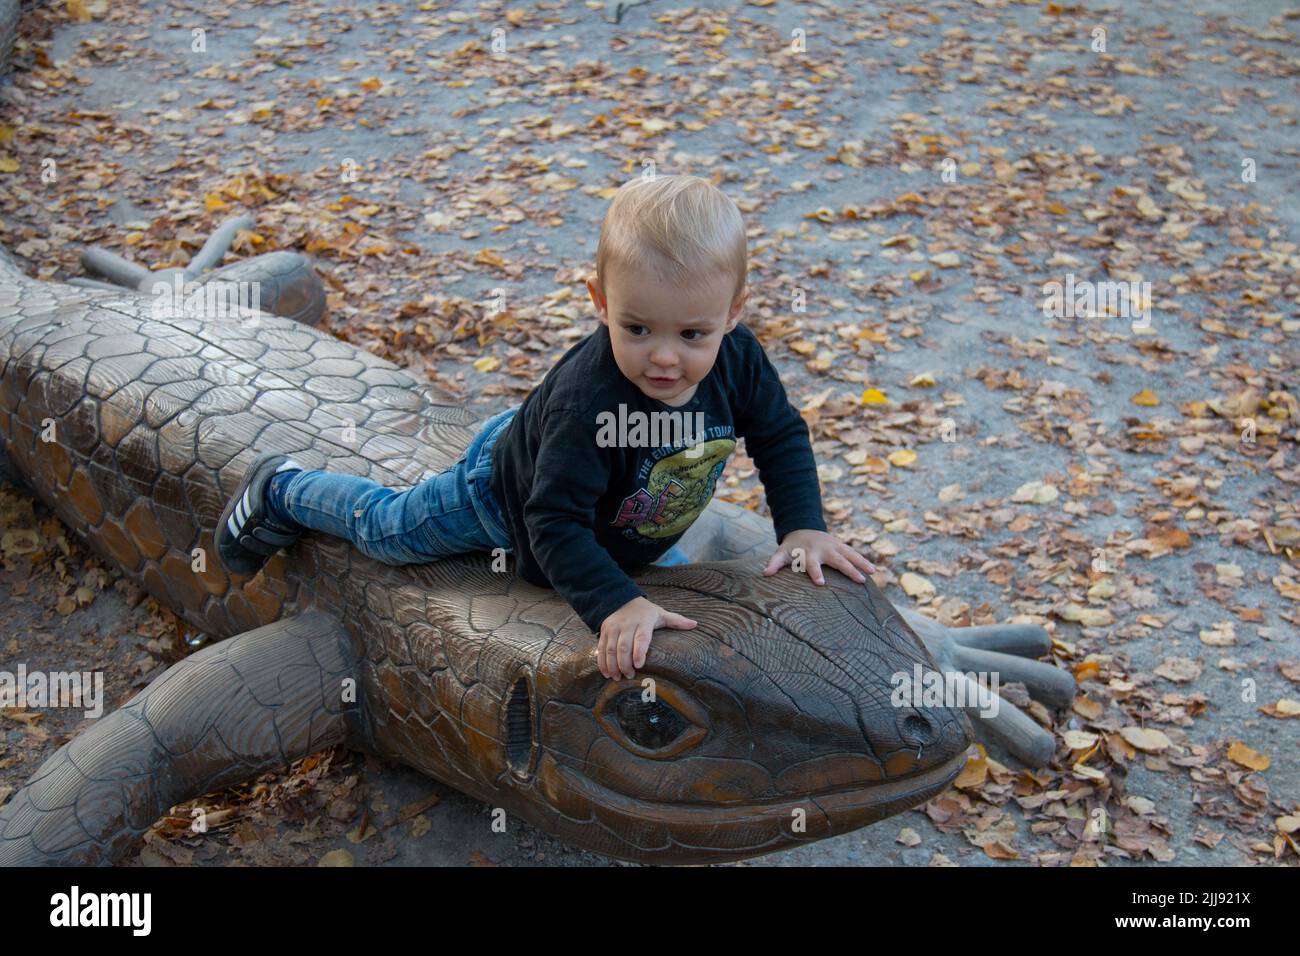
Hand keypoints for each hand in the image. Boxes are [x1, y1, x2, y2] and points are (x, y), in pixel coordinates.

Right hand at [597, 597, 696, 678]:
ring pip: (610, 649)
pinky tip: (607, 673)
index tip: (639, 665)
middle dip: (624, 663)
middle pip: (623, 646)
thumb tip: (695, 624)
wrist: (621, 599)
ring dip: (613, 665)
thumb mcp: (661, 613)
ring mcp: (613, 628)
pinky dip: (602, 662)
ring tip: (617, 677)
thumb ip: (676, 621)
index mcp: (643, 621)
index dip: (639, 651)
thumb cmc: (645, 611)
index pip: (641, 637)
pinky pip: (601, 648)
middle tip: (629, 676)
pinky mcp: (604, 631)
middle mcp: (626, 624)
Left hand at [762, 529, 876, 585]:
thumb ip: (774, 563)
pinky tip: (873, 570)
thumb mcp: (781, 553)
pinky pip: (853, 553)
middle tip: (859, 580)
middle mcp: (824, 549)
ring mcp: (834, 546)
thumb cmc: (792, 547)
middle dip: (848, 570)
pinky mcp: (840, 545)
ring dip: (861, 563)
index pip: (812, 564)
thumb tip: (765, 574)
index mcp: (809, 553)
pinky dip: (863, 560)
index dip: (815, 573)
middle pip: (838, 560)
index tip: (820, 583)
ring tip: (872, 574)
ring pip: (850, 554)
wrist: (802, 528)